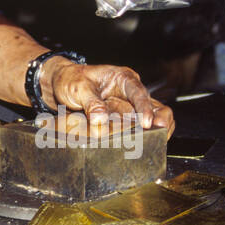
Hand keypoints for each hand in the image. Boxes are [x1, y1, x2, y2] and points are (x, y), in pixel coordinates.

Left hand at [43, 59, 175, 137]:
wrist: (62, 85)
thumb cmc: (71, 79)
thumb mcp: (79, 87)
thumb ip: (91, 102)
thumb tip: (100, 118)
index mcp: (123, 78)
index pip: (138, 92)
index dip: (145, 107)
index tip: (146, 122)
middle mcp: (131, 92)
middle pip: (155, 106)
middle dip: (161, 120)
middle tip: (161, 133)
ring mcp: (130, 107)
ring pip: (152, 119)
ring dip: (155, 131)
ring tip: (155, 143)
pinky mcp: (124, 121)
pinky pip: (138, 130)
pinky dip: (143, 138)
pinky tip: (144, 146)